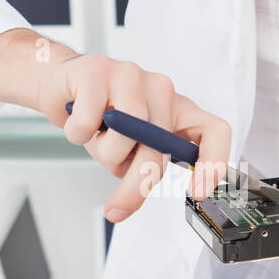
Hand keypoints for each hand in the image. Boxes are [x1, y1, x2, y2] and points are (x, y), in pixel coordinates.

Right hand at [37, 53, 231, 221]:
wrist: (63, 86)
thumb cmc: (102, 118)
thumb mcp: (131, 147)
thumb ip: (145, 161)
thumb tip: (141, 185)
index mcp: (178, 109)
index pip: (215, 130)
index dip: (213, 162)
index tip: (198, 192)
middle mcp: (161, 88)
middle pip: (159, 145)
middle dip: (135, 185)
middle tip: (117, 208)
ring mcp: (131, 75)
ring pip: (125, 134)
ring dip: (103, 152)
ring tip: (94, 138)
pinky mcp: (98, 70)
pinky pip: (88, 121)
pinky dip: (77, 134)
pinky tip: (76, 121)